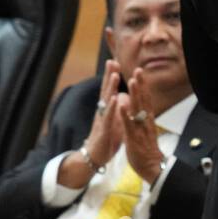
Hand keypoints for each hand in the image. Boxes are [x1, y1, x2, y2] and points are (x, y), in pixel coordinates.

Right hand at [57, 60, 123, 187]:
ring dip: (110, 87)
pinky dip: (112, 107)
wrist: (94, 158)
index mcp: (105, 110)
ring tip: (115, 74)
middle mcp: (101, 113)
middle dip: (109, 76)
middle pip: (105, 91)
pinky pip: (108, 117)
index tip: (114, 61)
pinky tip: (116, 98)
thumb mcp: (113, 122)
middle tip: (112, 60)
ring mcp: (101, 121)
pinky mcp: (103, 131)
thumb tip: (123, 97)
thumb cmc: (105, 141)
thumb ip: (117, 109)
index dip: (111, 76)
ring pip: (106, 101)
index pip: (108, 90)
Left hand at [118, 67, 164, 183]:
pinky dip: (125, 114)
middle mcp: (145, 122)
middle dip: (141, 85)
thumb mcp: (144, 131)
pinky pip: (129, 125)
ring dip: (135, 95)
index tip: (140, 73)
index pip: (146, 100)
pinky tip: (122, 104)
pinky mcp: (133, 139)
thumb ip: (141, 119)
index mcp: (147, 120)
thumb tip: (139, 110)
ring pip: (138, 110)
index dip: (143, 86)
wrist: (152, 167)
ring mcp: (140, 130)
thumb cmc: (146, 150)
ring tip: (132, 81)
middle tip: (138, 70)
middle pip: (144, 100)